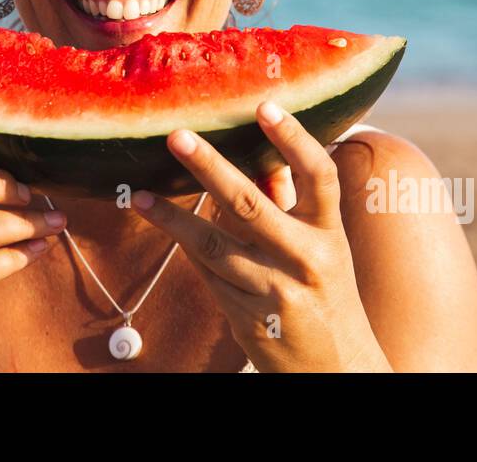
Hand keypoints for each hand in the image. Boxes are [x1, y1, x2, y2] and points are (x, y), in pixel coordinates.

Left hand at [130, 102, 391, 372]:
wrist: (336, 370)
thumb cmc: (327, 294)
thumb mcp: (323, 247)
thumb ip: (292, 203)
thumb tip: (262, 155)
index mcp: (329, 234)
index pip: (318, 177)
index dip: (294, 139)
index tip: (264, 106)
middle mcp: (305, 260)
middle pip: (250, 205)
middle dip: (209, 167)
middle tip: (176, 136)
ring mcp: (274, 292)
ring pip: (212, 245)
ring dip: (171, 218)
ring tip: (140, 197)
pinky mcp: (247, 318)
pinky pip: (208, 274)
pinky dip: (188, 249)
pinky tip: (164, 225)